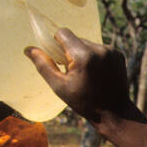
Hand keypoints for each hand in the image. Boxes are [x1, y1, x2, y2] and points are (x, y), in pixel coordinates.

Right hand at [25, 29, 141, 125]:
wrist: (114, 113)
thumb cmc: (84, 103)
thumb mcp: (59, 87)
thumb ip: (43, 65)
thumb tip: (28, 49)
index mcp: (83, 55)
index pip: (63, 33)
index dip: (57, 44)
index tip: (59, 59)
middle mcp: (99, 49)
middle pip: (76, 39)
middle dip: (71, 52)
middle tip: (73, 73)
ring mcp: (111, 51)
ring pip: (88, 44)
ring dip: (83, 55)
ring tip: (87, 75)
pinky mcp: (119, 54)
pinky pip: (100, 49)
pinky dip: (95, 58)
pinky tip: (97, 74)